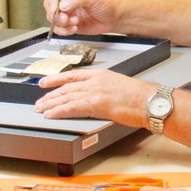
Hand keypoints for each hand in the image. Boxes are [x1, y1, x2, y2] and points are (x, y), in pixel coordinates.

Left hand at [35, 69, 149, 123]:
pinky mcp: (96, 104)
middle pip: (67, 87)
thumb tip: (96, 98)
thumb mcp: (119, 86)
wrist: (150, 101)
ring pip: (66, 97)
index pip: (73, 76)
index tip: (45, 82)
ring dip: (51, 104)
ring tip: (41, 109)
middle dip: (51, 95)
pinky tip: (51, 114)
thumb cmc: (141, 97)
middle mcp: (96, 81)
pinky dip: (59, 111)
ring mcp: (95, 91)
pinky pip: (72, 108)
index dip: (56, 79)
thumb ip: (105, 89)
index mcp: (101, 75)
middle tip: (40, 101)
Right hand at [43, 0, 120, 35]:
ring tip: (74, 22)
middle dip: (55, 15)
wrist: (114, 19)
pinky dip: (64, 31)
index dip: (52, 0)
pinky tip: (74, 28)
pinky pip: (59, 29)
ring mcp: (67, 14)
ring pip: (53, 19)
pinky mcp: (69, 25)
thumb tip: (63, 5)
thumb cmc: (106, 4)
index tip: (55, 8)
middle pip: (50, 6)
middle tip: (65, 18)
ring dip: (61, 24)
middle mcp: (67, 1)